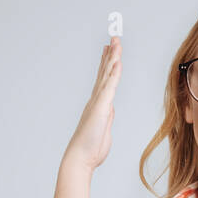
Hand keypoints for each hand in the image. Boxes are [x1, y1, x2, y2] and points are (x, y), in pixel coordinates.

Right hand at [62, 36, 121, 170]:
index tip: (110, 51)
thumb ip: (106, 118)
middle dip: (110, 55)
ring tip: (116, 43)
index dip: (107, 64)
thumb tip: (109, 111)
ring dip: (112, 58)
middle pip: (105, 72)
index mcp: (98, 104)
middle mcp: (97, 100)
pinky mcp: (101, 108)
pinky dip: (114, 74)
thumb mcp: (103, 129)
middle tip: (113, 39)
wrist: (80, 158)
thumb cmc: (90, 148)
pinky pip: (109, 88)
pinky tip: (118, 63)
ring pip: (107, 76)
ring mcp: (98, 103)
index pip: (104, 80)